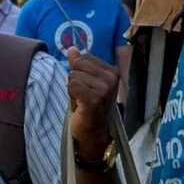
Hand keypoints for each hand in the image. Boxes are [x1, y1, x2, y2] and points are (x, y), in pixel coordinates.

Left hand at [67, 49, 119, 164]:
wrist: (92, 134)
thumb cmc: (88, 108)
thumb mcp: (83, 82)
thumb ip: (78, 65)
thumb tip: (72, 48)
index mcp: (113, 72)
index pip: (84, 57)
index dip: (79, 73)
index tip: (87, 89)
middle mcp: (112, 78)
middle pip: (78, 64)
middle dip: (74, 81)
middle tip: (83, 97)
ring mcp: (105, 89)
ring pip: (73, 76)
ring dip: (72, 91)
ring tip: (82, 103)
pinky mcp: (95, 99)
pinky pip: (72, 85)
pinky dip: (71, 97)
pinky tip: (80, 106)